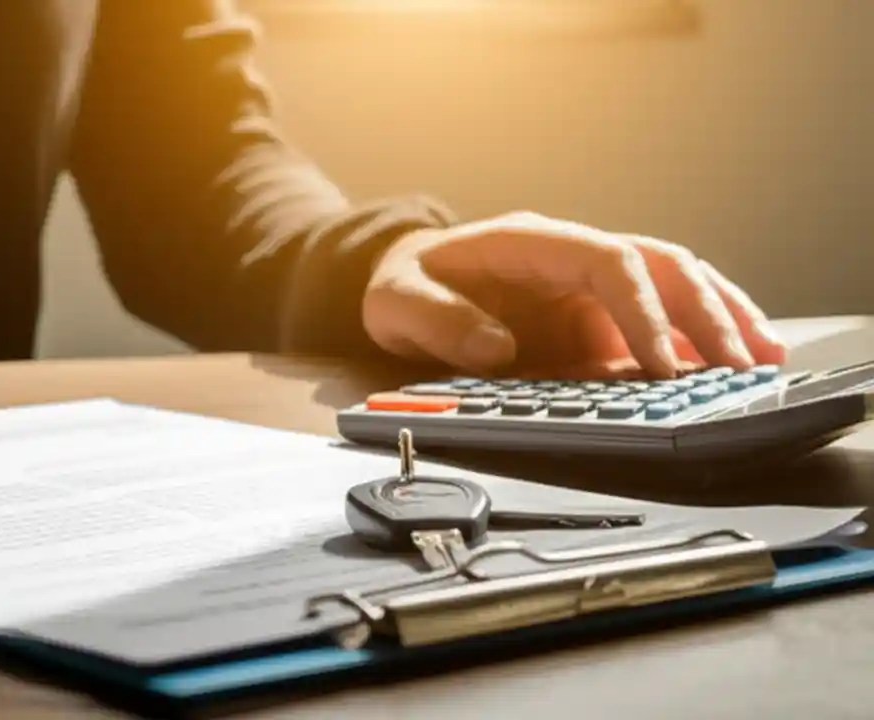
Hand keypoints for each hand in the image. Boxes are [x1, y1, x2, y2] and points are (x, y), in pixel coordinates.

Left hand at [362, 211, 786, 376]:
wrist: (406, 280)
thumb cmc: (404, 285)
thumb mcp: (398, 303)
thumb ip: (440, 323)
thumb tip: (498, 351)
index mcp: (532, 243)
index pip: (607, 262)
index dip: (641, 310)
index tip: (660, 365)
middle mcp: (572, 257)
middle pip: (659, 266)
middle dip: (705, 312)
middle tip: (740, 364)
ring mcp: (588, 287)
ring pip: (674, 285)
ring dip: (720, 317)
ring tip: (765, 359)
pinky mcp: (595, 317)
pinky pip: (658, 321)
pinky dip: (698, 339)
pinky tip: (731, 365)